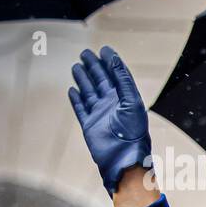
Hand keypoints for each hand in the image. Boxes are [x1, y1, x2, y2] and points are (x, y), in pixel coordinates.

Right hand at [68, 46, 151, 194]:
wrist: (123, 157)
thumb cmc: (133, 131)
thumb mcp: (131, 101)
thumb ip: (122, 79)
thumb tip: (113, 58)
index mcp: (126, 98)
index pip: (117, 76)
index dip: (111, 62)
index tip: (104, 49)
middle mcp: (113, 105)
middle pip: (101, 80)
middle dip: (94, 66)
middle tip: (85, 53)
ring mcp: (100, 114)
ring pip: (90, 92)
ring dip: (84, 79)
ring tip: (77, 65)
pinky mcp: (89, 124)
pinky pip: (81, 108)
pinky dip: (76, 98)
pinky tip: (72, 89)